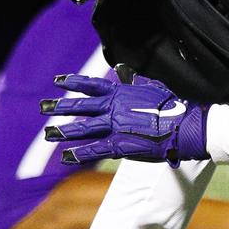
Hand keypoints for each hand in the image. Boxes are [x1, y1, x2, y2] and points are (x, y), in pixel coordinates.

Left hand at [42, 65, 207, 166]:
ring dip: (64, 131)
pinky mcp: (119, 145)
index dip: (73, 82)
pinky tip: (66, 157)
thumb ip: (135, 81)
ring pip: (83, 128)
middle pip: (81, 106)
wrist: (184, 125)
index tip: (58, 81)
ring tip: (49, 133)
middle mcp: (113, 108)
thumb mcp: (152, 87)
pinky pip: (94, 150)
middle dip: (60, 106)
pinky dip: (79, 154)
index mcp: (120, 93)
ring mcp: (114, 127)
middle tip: (43, 106)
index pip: (91, 85)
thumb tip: (125, 71)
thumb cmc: (173, 106)